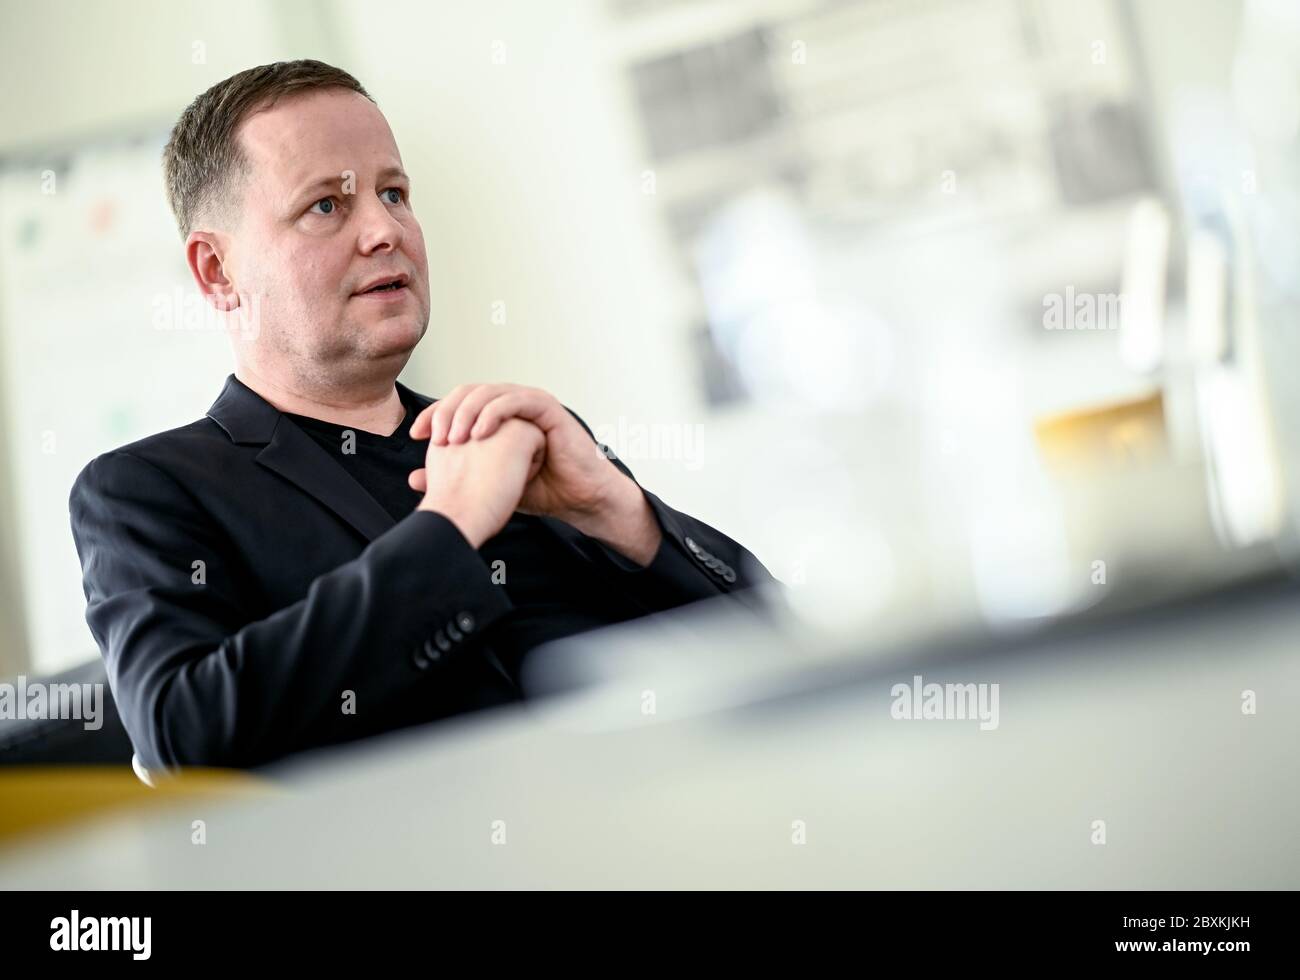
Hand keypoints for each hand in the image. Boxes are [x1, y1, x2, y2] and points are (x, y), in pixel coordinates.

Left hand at [409, 383, 661, 564]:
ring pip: (490, 392)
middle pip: (469, 392)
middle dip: (445, 410)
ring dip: (466, 411)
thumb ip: (454, 476)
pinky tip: (479, 432)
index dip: (434, 414)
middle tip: (431, 436)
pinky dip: (494, 412)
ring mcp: (531, 403)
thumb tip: (414, 478)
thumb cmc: (542, 489)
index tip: (416, 436)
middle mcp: (512, 404)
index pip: (458, 404)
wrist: (579, 500)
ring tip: (453, 438)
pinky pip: (516, 400)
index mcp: (497, 416)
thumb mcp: (488, 482)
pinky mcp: (548, 409)